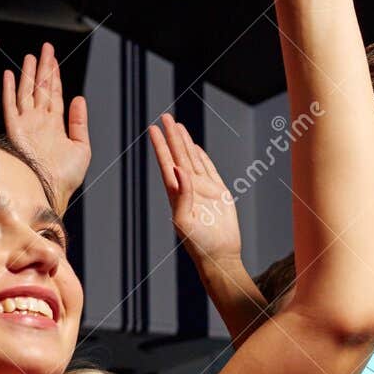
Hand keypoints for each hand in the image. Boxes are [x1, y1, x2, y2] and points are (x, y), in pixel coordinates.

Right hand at [2, 42, 90, 212]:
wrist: (51, 191)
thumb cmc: (66, 176)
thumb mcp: (82, 147)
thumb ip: (80, 122)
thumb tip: (80, 98)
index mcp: (55, 125)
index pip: (54, 94)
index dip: (54, 76)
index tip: (54, 60)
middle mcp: (39, 121)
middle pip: (40, 88)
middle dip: (43, 68)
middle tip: (46, 48)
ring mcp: (26, 124)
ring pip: (26, 92)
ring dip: (28, 74)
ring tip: (31, 56)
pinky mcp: (15, 130)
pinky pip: (11, 106)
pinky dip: (10, 90)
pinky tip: (10, 75)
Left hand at [148, 114, 243, 264]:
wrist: (220, 256)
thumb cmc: (200, 244)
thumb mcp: (185, 221)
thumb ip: (182, 195)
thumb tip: (178, 170)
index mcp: (177, 194)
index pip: (166, 164)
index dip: (160, 146)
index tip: (153, 129)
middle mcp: (188, 189)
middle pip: (178, 156)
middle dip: (172, 137)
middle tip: (165, 117)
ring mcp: (203, 190)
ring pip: (193, 159)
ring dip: (185, 143)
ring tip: (178, 126)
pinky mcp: (219, 193)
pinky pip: (209, 169)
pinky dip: (202, 157)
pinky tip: (196, 148)